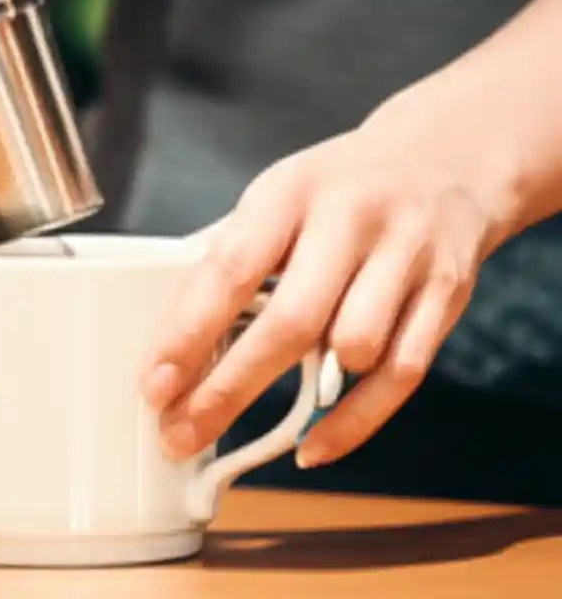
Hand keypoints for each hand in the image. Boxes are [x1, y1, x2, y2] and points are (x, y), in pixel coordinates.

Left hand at [139, 78, 524, 468]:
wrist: (445, 157)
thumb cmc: (335, 192)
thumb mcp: (276, 199)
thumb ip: (230, 258)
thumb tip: (168, 334)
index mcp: (290, 194)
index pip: (231, 269)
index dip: (188, 332)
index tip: (155, 384)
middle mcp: (350, 221)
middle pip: (291, 321)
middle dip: (229, 389)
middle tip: (182, 432)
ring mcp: (406, 256)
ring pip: (354, 348)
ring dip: (306, 393)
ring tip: (254, 421)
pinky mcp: (447, 293)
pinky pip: (400, 375)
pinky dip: (353, 423)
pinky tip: (311, 445)